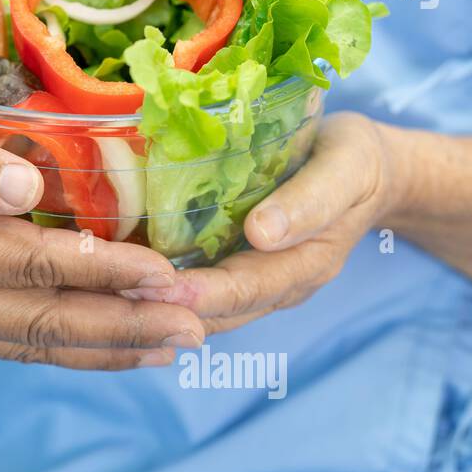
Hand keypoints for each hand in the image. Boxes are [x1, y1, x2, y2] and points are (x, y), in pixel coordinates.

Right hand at [0, 95, 205, 368]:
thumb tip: (25, 183)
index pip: (33, 265)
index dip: (106, 270)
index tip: (169, 272)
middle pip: (45, 320)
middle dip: (127, 323)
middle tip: (199, 324)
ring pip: (32, 342)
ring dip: (107, 347)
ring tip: (172, 347)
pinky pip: (7, 342)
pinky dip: (62, 348)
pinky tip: (101, 347)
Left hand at [130, 113, 398, 333]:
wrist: (369, 170)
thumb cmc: (356, 163)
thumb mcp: (346, 169)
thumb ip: (311, 201)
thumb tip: (263, 234)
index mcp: (303, 265)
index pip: (244, 289)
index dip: (199, 293)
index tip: (155, 289)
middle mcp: (275, 285)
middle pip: (214, 309)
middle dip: (162, 306)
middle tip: (108, 292)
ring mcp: (254, 281)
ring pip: (200, 306)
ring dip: (155, 303)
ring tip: (103, 287)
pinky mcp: (236, 265)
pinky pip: (197, 285)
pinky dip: (161, 284)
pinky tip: (119, 271)